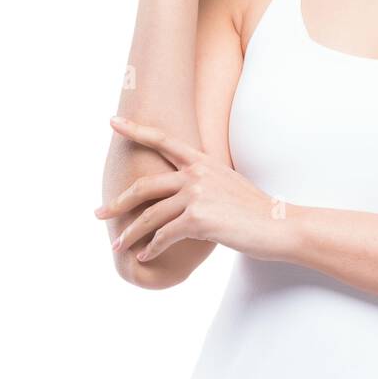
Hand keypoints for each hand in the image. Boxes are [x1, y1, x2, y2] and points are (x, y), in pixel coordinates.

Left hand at [96, 115, 297, 262]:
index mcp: (202, 162)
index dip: (136, 130)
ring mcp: (196, 194)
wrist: (278, 225)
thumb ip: (203, 184)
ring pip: (150, 216)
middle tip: (99, 213)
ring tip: (118, 246)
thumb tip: (181, 197)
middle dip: (118, 202)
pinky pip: (164, 235)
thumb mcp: (227, 185)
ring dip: (131, 234)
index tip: (113, 122)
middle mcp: (196, 174)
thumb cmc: (255, 210)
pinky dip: (151, 248)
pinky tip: (144, 256)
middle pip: (145, 186)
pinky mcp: (198, 219)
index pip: (163, 140)